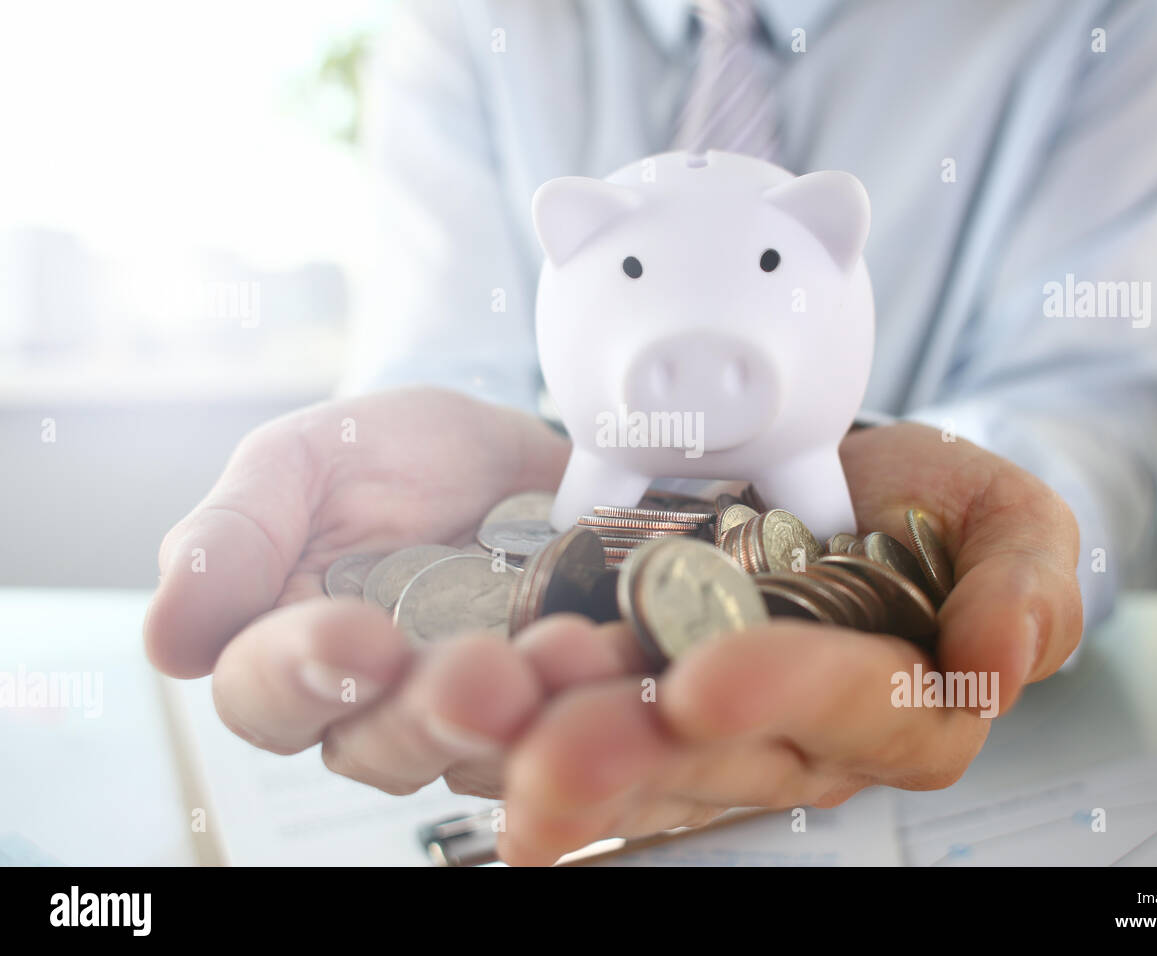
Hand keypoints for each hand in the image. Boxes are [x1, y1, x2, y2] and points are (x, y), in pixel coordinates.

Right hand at [144, 386, 589, 794]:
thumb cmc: (373, 451)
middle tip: (482, 673)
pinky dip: (591, 700)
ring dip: (523, 718)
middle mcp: (361, 706)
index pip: (263, 693)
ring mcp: (457, 717)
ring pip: (475, 757)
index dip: (304, 676)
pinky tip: (617, 655)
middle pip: (376, 747)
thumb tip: (167, 639)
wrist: (488, 448)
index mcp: (277, 648)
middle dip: (430, 713)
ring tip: (566, 655)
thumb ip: (232, 538)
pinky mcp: (540, 709)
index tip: (359, 639)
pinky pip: (562, 732)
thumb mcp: (296, 461)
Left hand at [494, 423, 1083, 864]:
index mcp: (900, 702)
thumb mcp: (1010, 522)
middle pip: (721, 759)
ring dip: (557, 751)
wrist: (842, 483)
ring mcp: (711, 728)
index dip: (786, 695)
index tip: (708, 678)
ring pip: (635, 760)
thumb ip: (1026, 585)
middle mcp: (798, 740)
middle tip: (556, 746)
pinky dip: (521, 728)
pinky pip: (580, 725)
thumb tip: (998, 663)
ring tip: (486, 732)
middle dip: (637, 753)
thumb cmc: (932, 507)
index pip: (854, 710)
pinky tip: (463, 726)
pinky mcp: (640, 700)